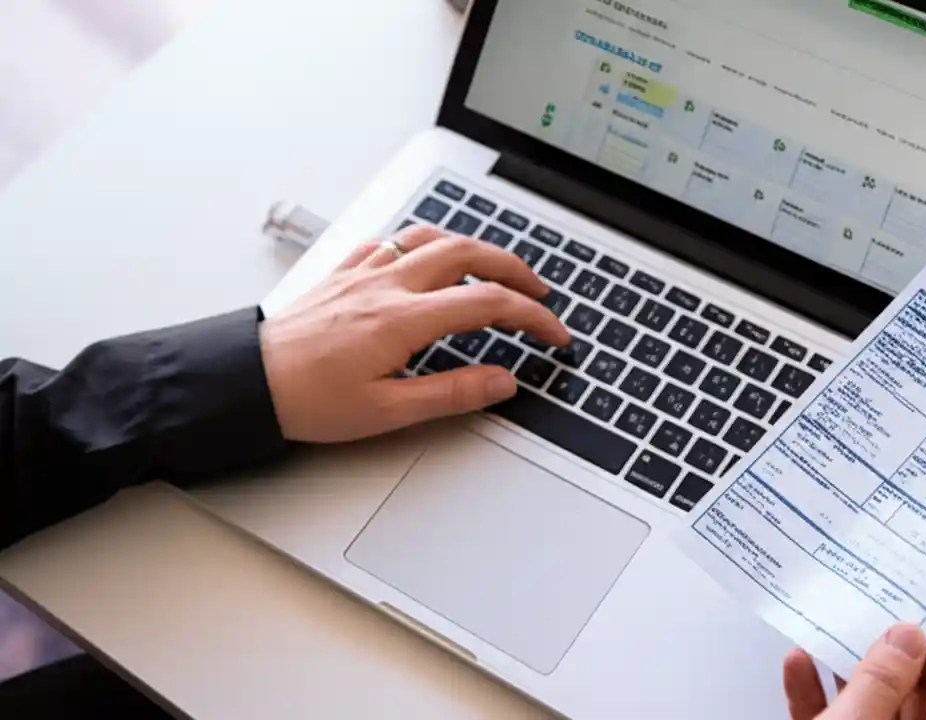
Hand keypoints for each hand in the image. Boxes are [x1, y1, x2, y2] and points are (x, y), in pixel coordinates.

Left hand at [260, 226, 569, 441]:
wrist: (245, 381)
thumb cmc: (306, 400)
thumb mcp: (387, 411)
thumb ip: (451, 393)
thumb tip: (502, 381)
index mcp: (403, 319)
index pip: (488, 305)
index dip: (532, 317)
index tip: (553, 333)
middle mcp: (387, 285)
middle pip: (468, 253)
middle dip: (514, 268)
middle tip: (538, 291)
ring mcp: (364, 272)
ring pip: (431, 237)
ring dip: (472, 247)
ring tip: (494, 267)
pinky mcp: (343, 273)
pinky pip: (391, 241)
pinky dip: (422, 244)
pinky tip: (425, 259)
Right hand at [783, 625, 925, 719]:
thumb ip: (881, 681)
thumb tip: (907, 634)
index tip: (907, 609)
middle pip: (915, 689)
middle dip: (885, 650)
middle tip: (865, 611)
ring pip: (871, 703)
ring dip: (845, 669)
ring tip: (826, 630)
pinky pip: (835, 719)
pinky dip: (817, 695)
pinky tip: (798, 665)